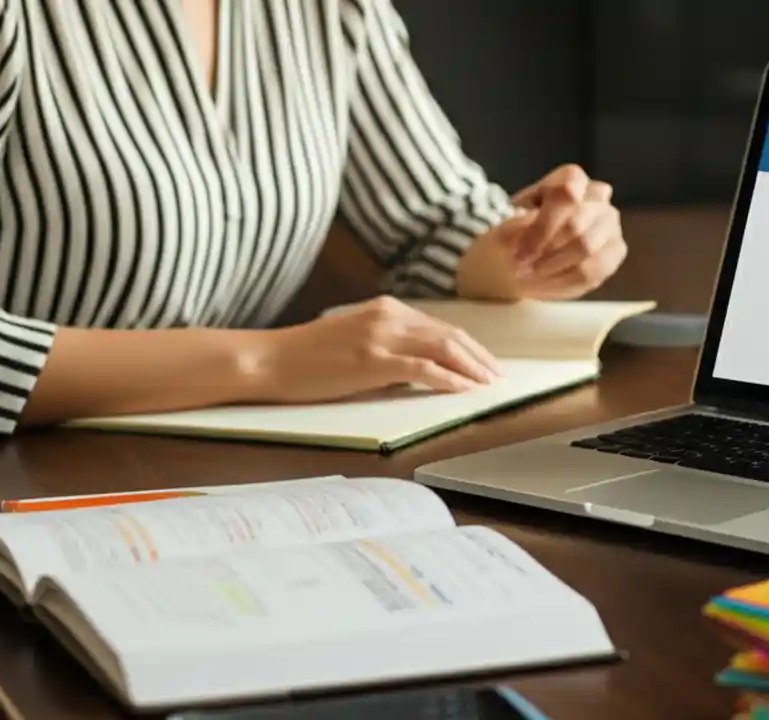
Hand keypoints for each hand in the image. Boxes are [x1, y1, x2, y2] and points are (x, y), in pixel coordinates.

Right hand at [252, 296, 502, 402]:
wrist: (271, 360)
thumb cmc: (308, 358)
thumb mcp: (356, 341)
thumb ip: (389, 348)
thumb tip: (419, 369)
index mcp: (386, 309)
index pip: (440, 327)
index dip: (469, 346)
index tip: (486, 363)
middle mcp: (389, 316)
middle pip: (449, 335)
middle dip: (478, 357)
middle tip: (498, 377)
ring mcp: (381, 336)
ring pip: (442, 348)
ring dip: (471, 368)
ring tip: (488, 385)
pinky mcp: (373, 360)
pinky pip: (423, 368)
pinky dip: (448, 378)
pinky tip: (464, 390)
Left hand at [457, 165, 626, 300]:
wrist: (528, 251)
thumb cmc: (516, 231)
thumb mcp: (506, 223)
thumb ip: (515, 224)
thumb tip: (526, 227)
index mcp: (571, 179)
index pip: (566, 193)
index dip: (542, 226)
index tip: (518, 252)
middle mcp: (598, 197)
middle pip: (576, 225)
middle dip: (544, 252)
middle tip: (519, 269)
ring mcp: (610, 223)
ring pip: (587, 249)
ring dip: (553, 268)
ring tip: (529, 278)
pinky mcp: (616, 250)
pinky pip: (595, 271)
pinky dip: (565, 282)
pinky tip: (545, 285)